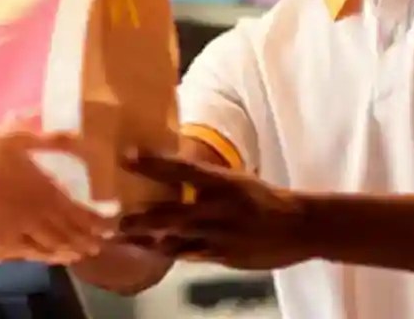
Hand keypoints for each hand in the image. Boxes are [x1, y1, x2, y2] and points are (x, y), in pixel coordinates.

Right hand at [0, 118, 113, 263]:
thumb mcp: (9, 138)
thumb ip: (40, 137)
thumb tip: (73, 133)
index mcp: (43, 190)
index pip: (77, 210)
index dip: (95, 220)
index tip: (110, 225)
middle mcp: (38, 215)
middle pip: (68, 230)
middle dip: (87, 238)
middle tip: (101, 244)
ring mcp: (21, 231)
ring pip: (53, 243)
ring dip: (71, 248)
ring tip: (83, 253)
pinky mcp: (4, 242)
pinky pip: (32, 252)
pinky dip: (47, 256)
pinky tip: (53, 256)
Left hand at [118, 151, 312, 270]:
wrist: (299, 226)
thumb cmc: (263, 198)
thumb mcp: (235, 180)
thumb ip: (205, 179)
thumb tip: (173, 166)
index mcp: (223, 182)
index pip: (181, 168)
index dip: (152, 163)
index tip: (126, 156)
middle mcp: (218, 209)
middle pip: (171, 213)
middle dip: (140, 218)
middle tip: (115, 219)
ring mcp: (219, 236)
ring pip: (175, 239)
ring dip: (147, 239)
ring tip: (122, 238)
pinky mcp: (222, 256)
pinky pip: (189, 255)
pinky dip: (169, 252)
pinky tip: (151, 250)